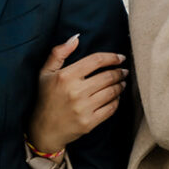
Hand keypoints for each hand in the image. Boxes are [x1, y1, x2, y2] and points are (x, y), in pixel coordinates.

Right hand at [28, 35, 126, 152]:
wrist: (44, 129)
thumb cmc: (45, 98)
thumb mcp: (45, 73)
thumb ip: (58, 53)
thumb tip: (75, 38)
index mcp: (66, 76)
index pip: (96, 61)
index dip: (112, 58)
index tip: (120, 58)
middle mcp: (75, 92)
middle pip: (107, 76)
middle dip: (119, 72)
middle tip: (124, 71)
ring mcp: (83, 108)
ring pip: (111, 92)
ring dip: (120, 86)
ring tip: (122, 83)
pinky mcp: (89, 122)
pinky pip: (110, 108)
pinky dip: (117, 101)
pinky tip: (116, 97)